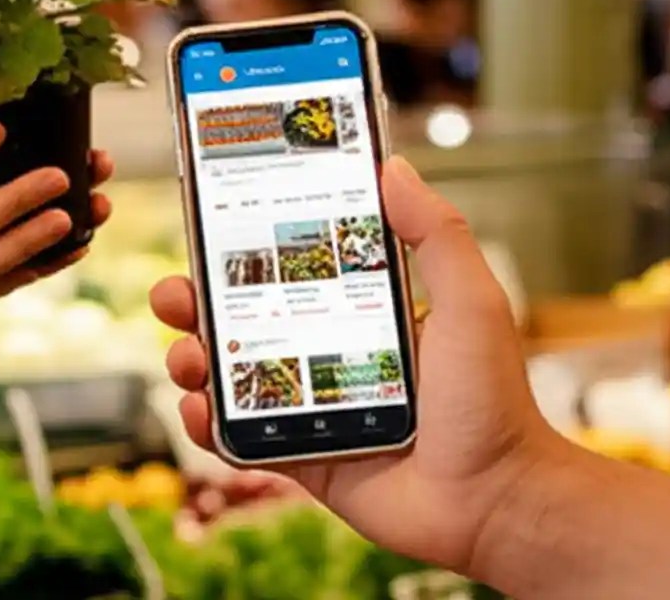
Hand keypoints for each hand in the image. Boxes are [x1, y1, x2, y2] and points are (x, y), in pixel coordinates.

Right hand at [150, 157, 560, 573]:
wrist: (494, 501)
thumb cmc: (493, 400)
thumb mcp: (470, 301)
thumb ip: (436, 234)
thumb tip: (395, 168)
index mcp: (364, 309)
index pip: (292, 265)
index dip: (247, 245)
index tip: (211, 219)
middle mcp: (330, 351)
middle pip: (244, 317)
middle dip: (198, 301)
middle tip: (175, 294)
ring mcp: (312, 405)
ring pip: (231, 374)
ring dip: (194, 359)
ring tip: (188, 357)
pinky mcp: (302, 456)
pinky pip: (240, 436)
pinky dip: (207, 424)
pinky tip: (199, 409)